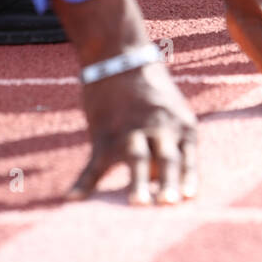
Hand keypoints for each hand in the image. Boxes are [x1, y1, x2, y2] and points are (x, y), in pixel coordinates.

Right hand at [51, 0, 197, 204]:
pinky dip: (83, 183)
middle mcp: (158, 128)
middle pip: (166, 157)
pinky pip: (94, 163)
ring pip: (136, 158)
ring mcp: (130, 130)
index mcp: (180, 125)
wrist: (119, 56)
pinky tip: (74, 199)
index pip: (187, 156)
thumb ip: (174, 146)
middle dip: (168, 180)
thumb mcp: (173, 113)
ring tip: (136, 204)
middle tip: (168, 203)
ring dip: (137, 182)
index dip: (188, 178)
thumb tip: (169, 184)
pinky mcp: (104, 134)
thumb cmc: (150, 92)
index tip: (188, 198)